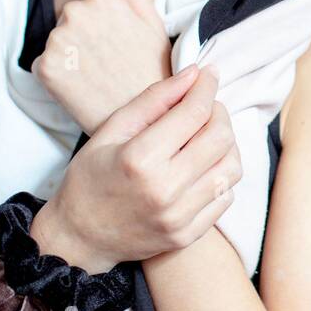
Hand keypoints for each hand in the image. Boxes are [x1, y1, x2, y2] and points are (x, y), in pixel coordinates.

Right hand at [31, 64, 240, 272]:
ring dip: (226, 144)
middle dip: (219, 112)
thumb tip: (193, 74)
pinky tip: (203, 167)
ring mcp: (179, 217)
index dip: (206, 87)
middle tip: (205, 106)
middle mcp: (165, 190)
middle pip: (221, 138)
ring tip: (207, 136)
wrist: (78, 237)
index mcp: (141, 159)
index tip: (209, 74)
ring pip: (231, 167)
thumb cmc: (91, 178)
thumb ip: (154, 99)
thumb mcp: (111, 130)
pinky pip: (226, 196)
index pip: (194, 113)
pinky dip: (221, 175)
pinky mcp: (187, 235)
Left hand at [33, 0, 172, 134]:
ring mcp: (58, 40)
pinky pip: (45, 65)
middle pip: (70, 18)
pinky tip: (82, 87)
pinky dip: (60, 76)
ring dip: (71, 56)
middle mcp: (76, 13)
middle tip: (108, 62)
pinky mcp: (45, 67)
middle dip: (85, 36)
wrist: (145, 118)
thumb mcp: (154, 23)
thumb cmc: (152, 71)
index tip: (118, 44)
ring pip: (58, 42)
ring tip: (97, 75)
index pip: (90, 1)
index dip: (105, 24)